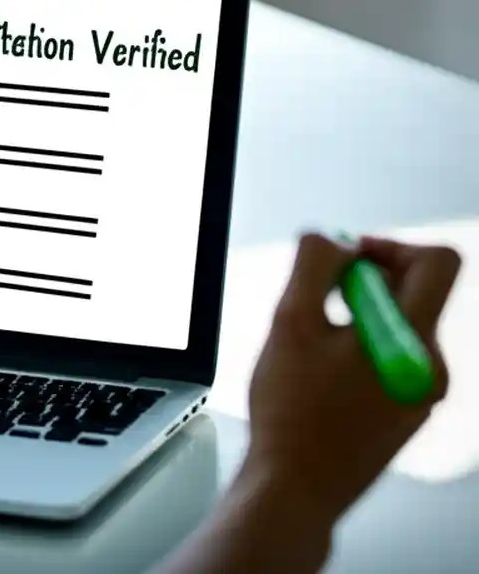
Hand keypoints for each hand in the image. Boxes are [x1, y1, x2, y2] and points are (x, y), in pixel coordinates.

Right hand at [241, 233, 461, 525]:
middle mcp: (431, 365)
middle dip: (361, 286)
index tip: (348, 263)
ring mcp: (421, 392)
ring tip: (310, 349)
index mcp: (414, 339)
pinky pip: (389, 360)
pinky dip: (356, 352)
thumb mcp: (291, 324)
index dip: (390, 247)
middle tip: (316, 306)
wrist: (295, 488)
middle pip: (413, 294)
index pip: (437, 261)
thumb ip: (314, 267)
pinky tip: (318, 377)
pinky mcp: (404, 412)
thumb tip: (332, 239)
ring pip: (397, 327)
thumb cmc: (292, 414)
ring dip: (354, 320)